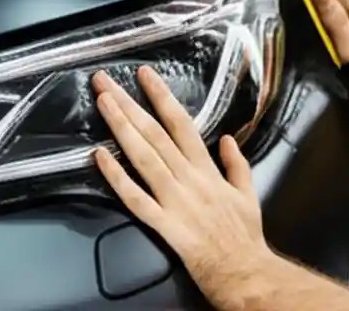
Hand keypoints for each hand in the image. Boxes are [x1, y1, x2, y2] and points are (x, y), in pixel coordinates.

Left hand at [90, 65, 274, 307]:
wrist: (246, 274)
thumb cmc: (245, 238)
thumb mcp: (248, 194)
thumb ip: (236, 165)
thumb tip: (226, 138)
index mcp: (207, 170)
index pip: (181, 124)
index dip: (161, 97)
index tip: (144, 76)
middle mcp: (190, 179)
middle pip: (155, 134)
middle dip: (129, 104)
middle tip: (106, 81)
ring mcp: (176, 201)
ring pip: (144, 157)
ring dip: (121, 128)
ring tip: (103, 104)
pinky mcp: (165, 225)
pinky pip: (136, 198)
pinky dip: (117, 177)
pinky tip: (100, 158)